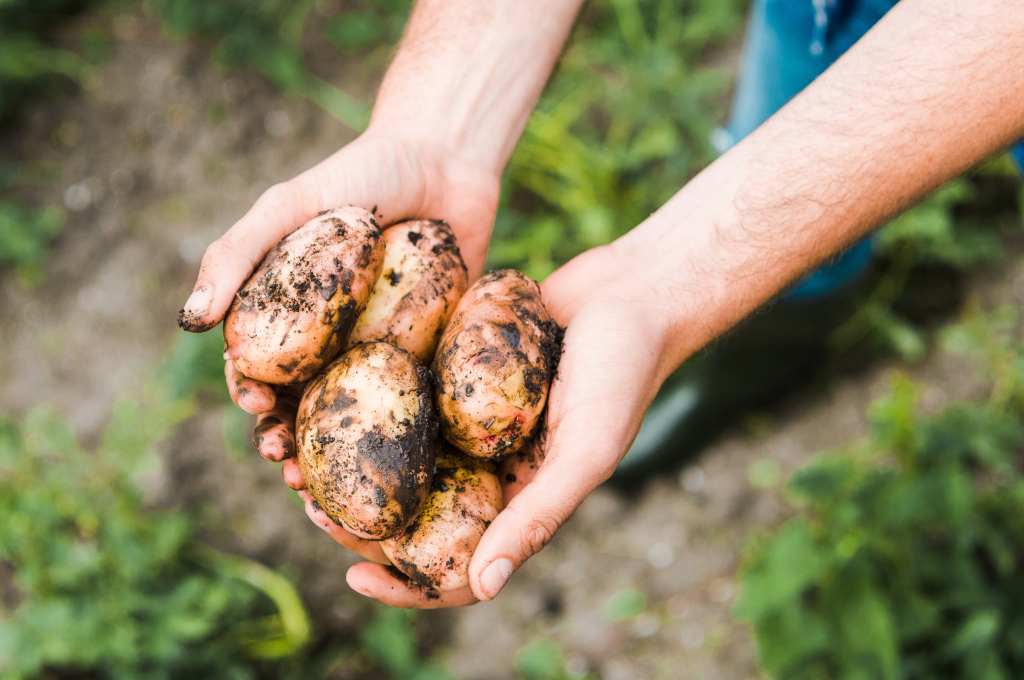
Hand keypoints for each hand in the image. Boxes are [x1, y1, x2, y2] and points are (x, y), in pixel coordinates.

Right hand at [179, 128, 500, 464]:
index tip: (258, 414)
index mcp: (293, 316)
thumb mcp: (291, 204)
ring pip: (357, 423)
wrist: (446, 159)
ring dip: (338, 460)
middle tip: (291, 466)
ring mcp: (386, 355)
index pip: (263, 370)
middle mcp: (336, 343)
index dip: (253, 399)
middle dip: (291, 445)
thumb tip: (188, 321)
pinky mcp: (434, 357)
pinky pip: (418, 407)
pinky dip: (404, 445)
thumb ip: (239, 254)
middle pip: (306, 408)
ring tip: (332, 487)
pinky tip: (403, 470)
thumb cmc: (363, 174)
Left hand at [343, 244, 671, 606]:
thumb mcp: (587, 451)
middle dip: (362, 518)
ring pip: (402, 452)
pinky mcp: (458, 369)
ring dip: (353, 461)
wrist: (633, 292)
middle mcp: (489, 465)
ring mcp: (471, 417)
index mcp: (518, 499)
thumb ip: (538, 517)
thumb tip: (482, 589)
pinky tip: (330, 391)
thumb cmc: (623, 374)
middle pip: (415, 509)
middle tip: (309, 504)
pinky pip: (408, 393)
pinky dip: (373, 401)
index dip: (406, 582)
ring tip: (301, 454)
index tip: (354, 575)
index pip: (457, 563)